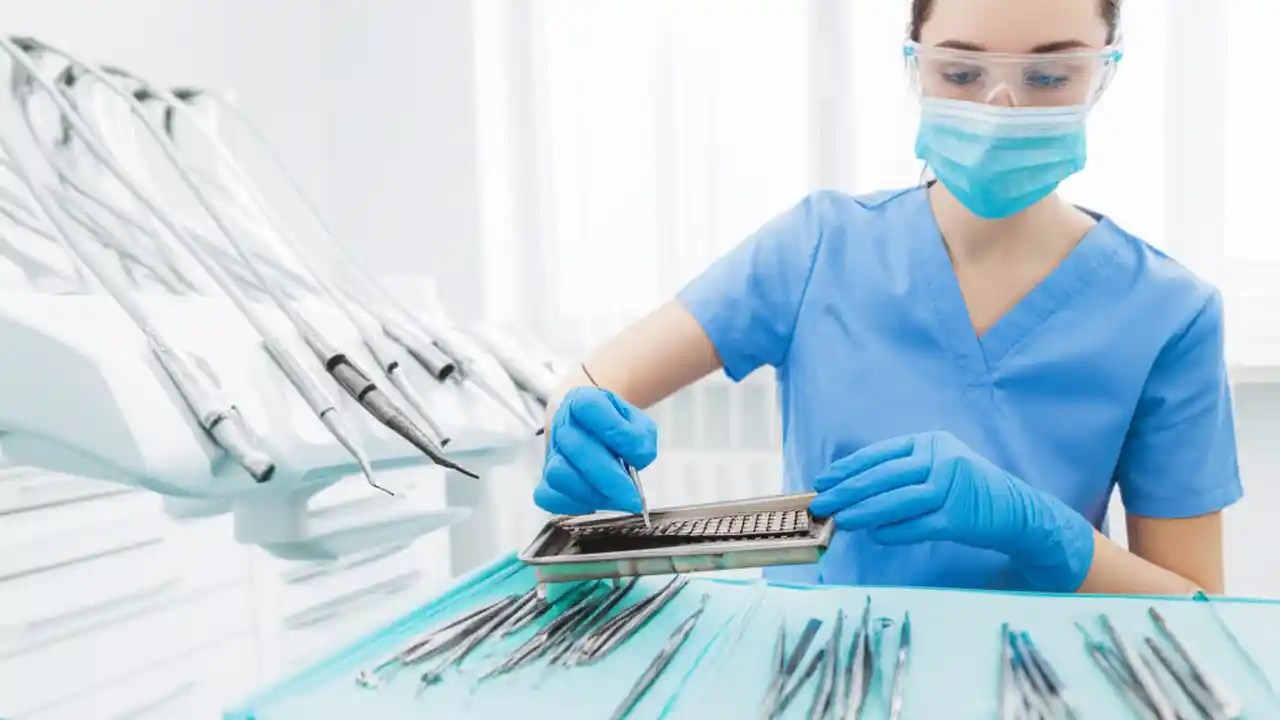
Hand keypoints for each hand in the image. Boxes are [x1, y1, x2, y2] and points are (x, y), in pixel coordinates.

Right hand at [535, 387, 657, 514]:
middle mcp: (562, 423)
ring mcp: (552, 451)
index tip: (636, 457)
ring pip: (558, 474)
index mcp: (583, 399)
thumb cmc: (616, 425)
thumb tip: (634, 463)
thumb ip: (640, 440)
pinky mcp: (545, 476)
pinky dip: (569, 504)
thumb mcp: (637, 423)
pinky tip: (592, 503)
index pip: (591, 408)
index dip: (616, 433)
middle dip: (609, 479)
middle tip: (631, 499)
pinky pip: (546, 496)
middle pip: (577, 449)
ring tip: (611, 498)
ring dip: (588, 492)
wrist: (589, 424)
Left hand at [809, 431, 1093, 591]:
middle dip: (848, 491)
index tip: (823, 480)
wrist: (1017, 512)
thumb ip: (900, 473)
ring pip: (898, 500)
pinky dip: (895, 531)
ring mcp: (953, 487)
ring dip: (865, 512)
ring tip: (842, 521)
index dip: (848, 468)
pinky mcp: (960, 517)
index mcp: (930, 442)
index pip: (879, 454)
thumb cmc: (967, 491)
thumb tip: (851, 490)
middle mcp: (942, 458)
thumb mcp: (937, 467)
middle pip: (884, 476)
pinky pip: (919, 525)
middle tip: (822, 504)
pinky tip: (875, 536)